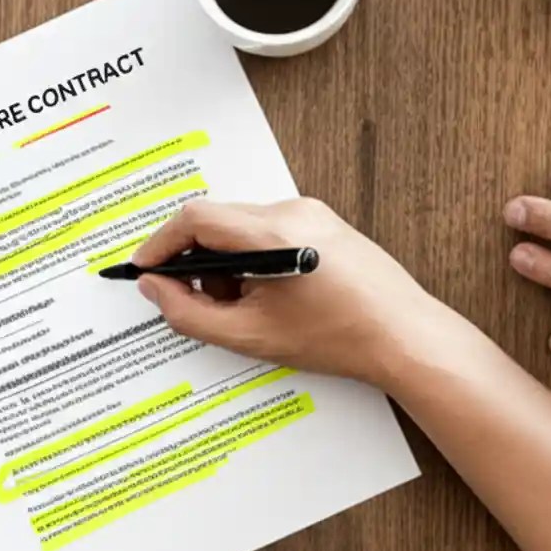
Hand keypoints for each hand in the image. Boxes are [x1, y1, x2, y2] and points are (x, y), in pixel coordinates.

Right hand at [131, 198, 467, 384]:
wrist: (404, 337)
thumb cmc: (337, 339)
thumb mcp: (250, 336)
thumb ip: (190, 313)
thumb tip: (155, 288)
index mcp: (273, 233)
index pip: (195, 218)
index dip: (161, 245)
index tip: (145, 272)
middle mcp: (292, 211)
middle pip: (216, 220)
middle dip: (195, 261)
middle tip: (195, 303)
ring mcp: (311, 212)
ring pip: (240, 227)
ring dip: (225, 263)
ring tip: (240, 309)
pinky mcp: (323, 222)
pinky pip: (268, 230)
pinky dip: (250, 260)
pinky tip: (265, 298)